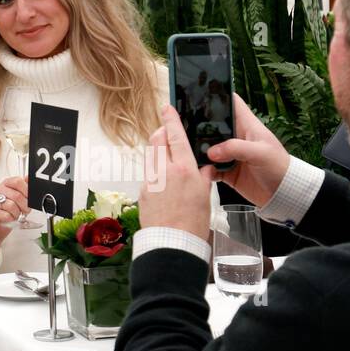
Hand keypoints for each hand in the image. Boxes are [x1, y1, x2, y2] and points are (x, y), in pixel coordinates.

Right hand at [0, 176, 30, 238]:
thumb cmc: (10, 210)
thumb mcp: (20, 197)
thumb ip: (25, 187)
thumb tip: (29, 178)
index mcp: (6, 183)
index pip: (17, 181)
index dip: (26, 191)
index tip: (29, 198)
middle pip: (17, 195)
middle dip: (25, 206)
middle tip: (25, 210)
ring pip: (11, 206)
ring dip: (17, 213)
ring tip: (16, 214)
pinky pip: (6, 215)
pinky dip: (11, 218)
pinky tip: (9, 218)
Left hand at [140, 104, 213, 239]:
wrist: (173, 243)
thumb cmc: (193, 222)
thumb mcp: (205, 195)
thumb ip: (203, 176)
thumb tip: (206, 167)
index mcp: (183, 168)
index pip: (175, 135)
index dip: (170, 118)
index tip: (167, 107)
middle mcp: (164, 170)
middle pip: (157, 140)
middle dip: (161, 132)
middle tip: (168, 132)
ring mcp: (150, 180)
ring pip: (151, 155)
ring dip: (157, 150)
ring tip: (168, 157)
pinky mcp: (143, 191)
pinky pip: (148, 173)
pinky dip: (156, 170)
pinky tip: (164, 180)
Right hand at [202, 94, 290, 207]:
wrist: (283, 193)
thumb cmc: (279, 167)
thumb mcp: (260, 153)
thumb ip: (236, 148)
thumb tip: (213, 151)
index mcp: (247, 125)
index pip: (232, 103)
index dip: (219, 96)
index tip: (201, 94)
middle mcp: (236, 137)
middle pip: (214, 124)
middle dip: (200, 126)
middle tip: (187, 128)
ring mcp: (231, 154)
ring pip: (208, 146)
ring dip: (200, 150)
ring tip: (191, 151)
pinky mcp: (227, 171)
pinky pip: (210, 168)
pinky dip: (205, 169)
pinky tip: (203, 170)